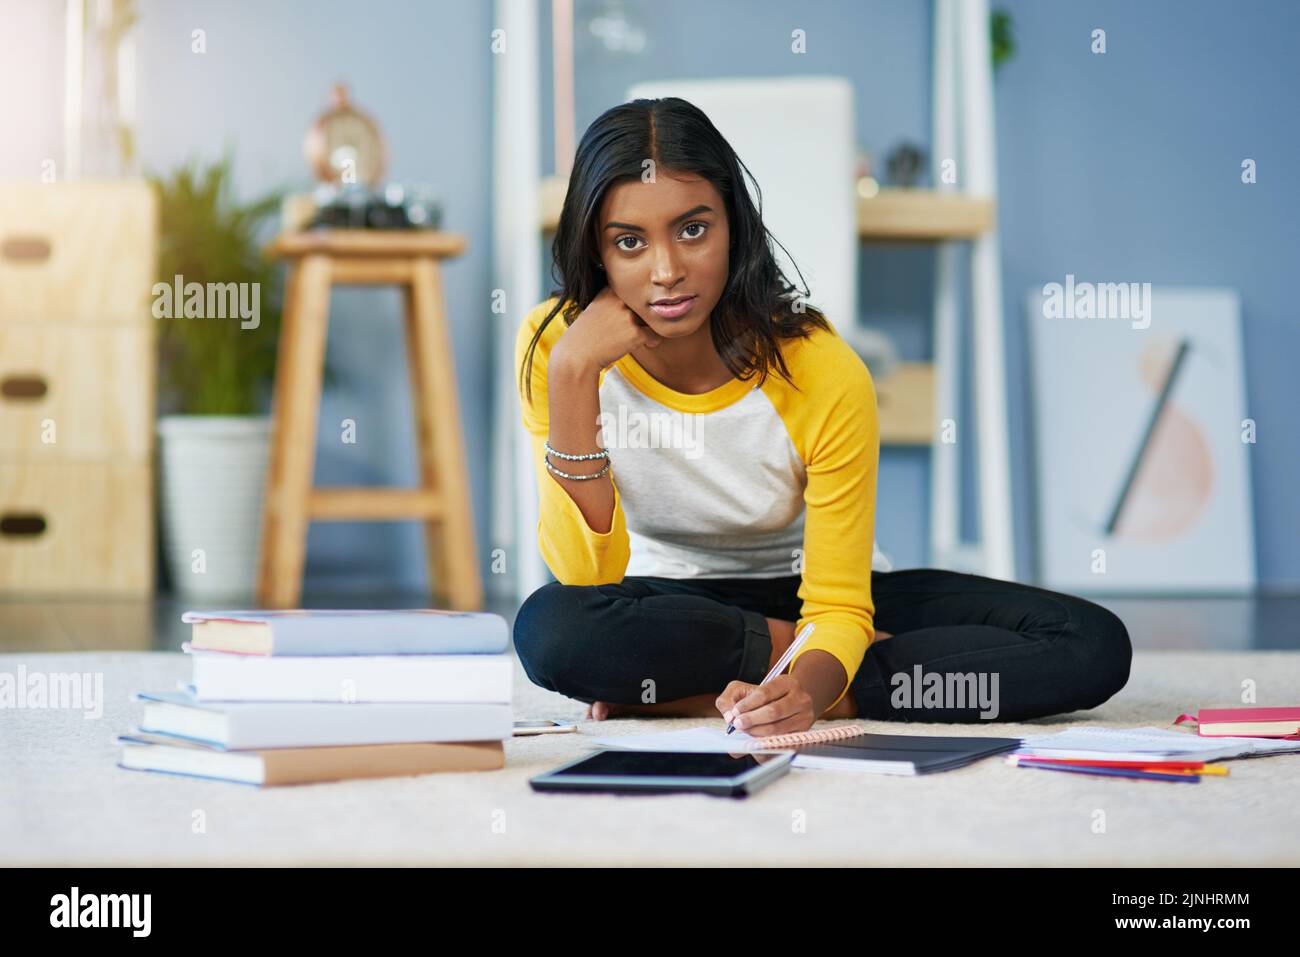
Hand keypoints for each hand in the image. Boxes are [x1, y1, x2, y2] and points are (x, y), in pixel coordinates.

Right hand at [551, 286, 665, 373]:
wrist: (577, 356)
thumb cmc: (586, 335)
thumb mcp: (596, 308)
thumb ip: (615, 301)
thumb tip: (641, 301)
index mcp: (610, 290)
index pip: (634, 294)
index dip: (634, 305)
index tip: (627, 317)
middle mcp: (619, 300)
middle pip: (644, 306)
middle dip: (642, 317)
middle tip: (632, 329)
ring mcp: (628, 316)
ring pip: (652, 319)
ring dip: (648, 328)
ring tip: (635, 337)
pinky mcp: (635, 333)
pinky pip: (654, 335)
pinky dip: (651, 341)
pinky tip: (640, 345)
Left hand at [716, 675, 815, 737]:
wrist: (789, 703)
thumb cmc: (763, 697)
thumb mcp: (745, 689)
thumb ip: (729, 699)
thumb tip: (728, 718)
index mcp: (786, 683)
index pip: (764, 693)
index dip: (748, 704)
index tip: (735, 712)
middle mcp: (800, 698)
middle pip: (774, 711)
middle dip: (752, 720)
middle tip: (737, 724)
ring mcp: (805, 717)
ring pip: (778, 729)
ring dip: (757, 733)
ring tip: (745, 732)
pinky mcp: (803, 733)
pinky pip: (781, 741)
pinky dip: (765, 743)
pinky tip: (755, 741)